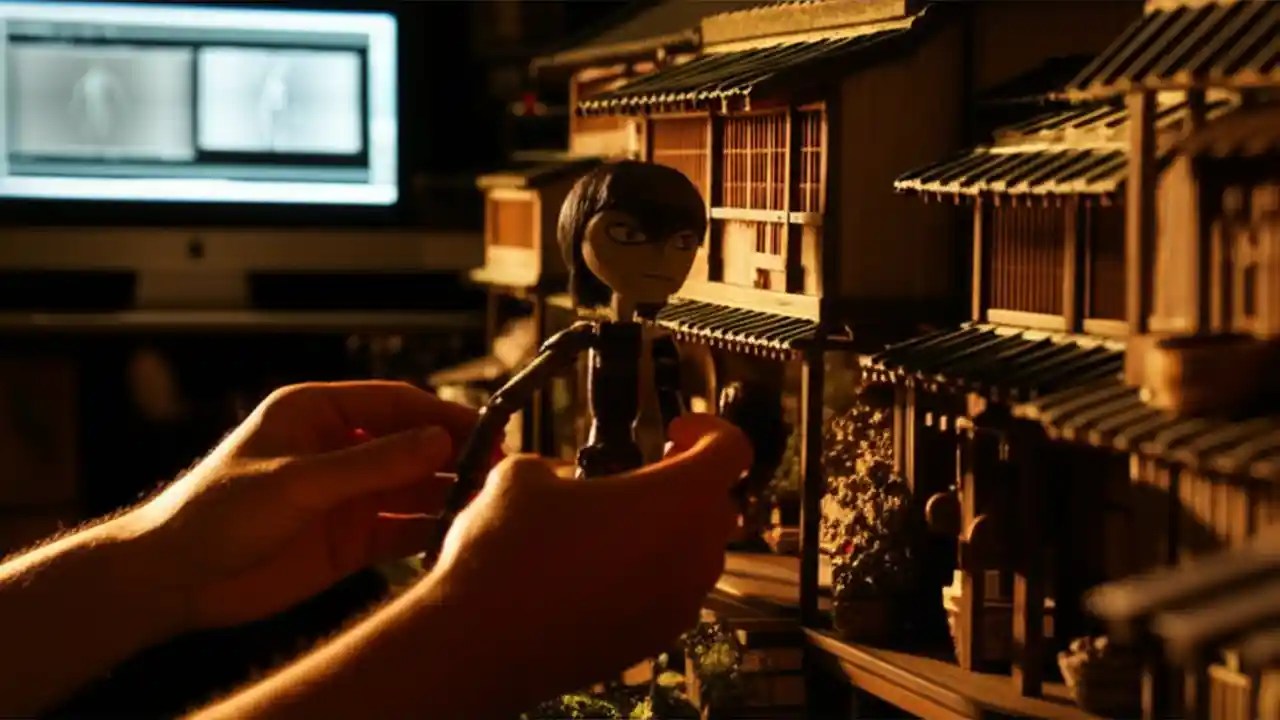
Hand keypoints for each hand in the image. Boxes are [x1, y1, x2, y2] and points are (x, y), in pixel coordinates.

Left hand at [120, 381, 478, 630]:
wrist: (174, 579)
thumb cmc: (216, 510)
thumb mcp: (296, 481)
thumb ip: (370, 463)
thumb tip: (438, 440)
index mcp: (317, 412)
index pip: (395, 403)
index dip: (441, 414)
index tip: (485, 429)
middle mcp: (338, 449)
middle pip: (411, 444)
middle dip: (453, 455)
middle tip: (497, 469)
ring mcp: (346, 495)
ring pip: (413, 488)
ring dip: (447, 494)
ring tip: (485, 504)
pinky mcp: (349, 540)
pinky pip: (402, 531)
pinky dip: (429, 532)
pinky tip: (455, 536)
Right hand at [431, 413, 751, 705]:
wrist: (480, 642)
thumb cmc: (508, 552)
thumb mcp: (522, 475)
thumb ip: (557, 466)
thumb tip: (556, 477)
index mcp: (679, 499)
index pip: (732, 450)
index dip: (708, 431)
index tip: (674, 431)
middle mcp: (694, 554)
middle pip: (717, 505)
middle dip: (686, 484)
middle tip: (639, 476)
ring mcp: (678, 604)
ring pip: (693, 553)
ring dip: (664, 532)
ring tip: (607, 526)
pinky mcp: (653, 639)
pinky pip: (668, 594)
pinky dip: (646, 575)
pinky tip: (593, 572)